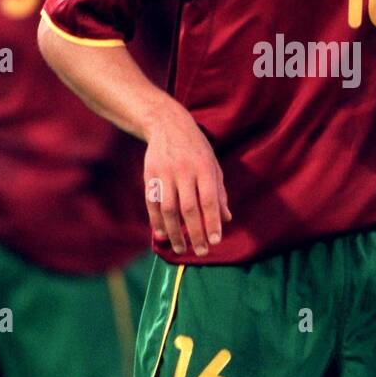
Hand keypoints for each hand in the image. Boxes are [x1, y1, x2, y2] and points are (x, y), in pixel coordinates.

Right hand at [144, 97, 231, 255]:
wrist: (167, 125)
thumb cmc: (196, 149)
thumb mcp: (213, 165)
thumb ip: (219, 192)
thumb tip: (226, 219)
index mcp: (204, 167)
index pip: (209, 200)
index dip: (212, 222)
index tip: (216, 241)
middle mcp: (184, 171)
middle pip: (189, 208)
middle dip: (195, 233)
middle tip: (201, 251)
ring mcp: (164, 173)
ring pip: (169, 209)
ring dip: (175, 232)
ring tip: (182, 249)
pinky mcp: (149, 175)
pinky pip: (152, 203)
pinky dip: (156, 221)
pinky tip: (162, 235)